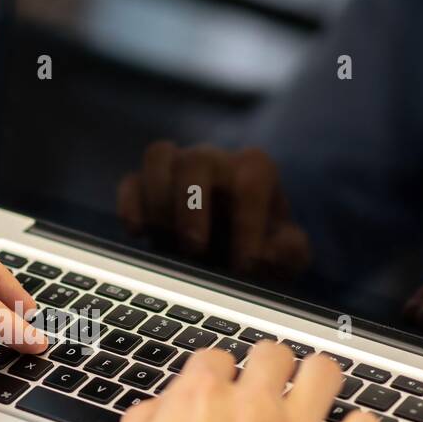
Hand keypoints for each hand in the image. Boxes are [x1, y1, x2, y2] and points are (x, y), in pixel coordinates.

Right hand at [98, 343, 380, 421]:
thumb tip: (160, 409)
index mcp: (198, 399)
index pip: (216, 357)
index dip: (217, 375)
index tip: (220, 391)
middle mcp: (251, 407)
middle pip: (273, 354)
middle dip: (267, 367)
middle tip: (266, 388)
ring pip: (324, 373)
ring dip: (317, 380)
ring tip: (312, 396)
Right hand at [117, 141, 310, 279]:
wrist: (231, 250)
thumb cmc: (262, 249)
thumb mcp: (287, 256)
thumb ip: (291, 251)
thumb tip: (274, 249)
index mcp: (255, 169)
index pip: (251, 180)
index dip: (248, 222)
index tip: (246, 265)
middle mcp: (215, 160)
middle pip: (197, 160)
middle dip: (193, 207)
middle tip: (197, 250)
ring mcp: (177, 168)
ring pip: (159, 156)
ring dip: (159, 201)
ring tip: (167, 243)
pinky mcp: (145, 186)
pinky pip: (131, 181)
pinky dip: (130, 206)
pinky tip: (139, 234)